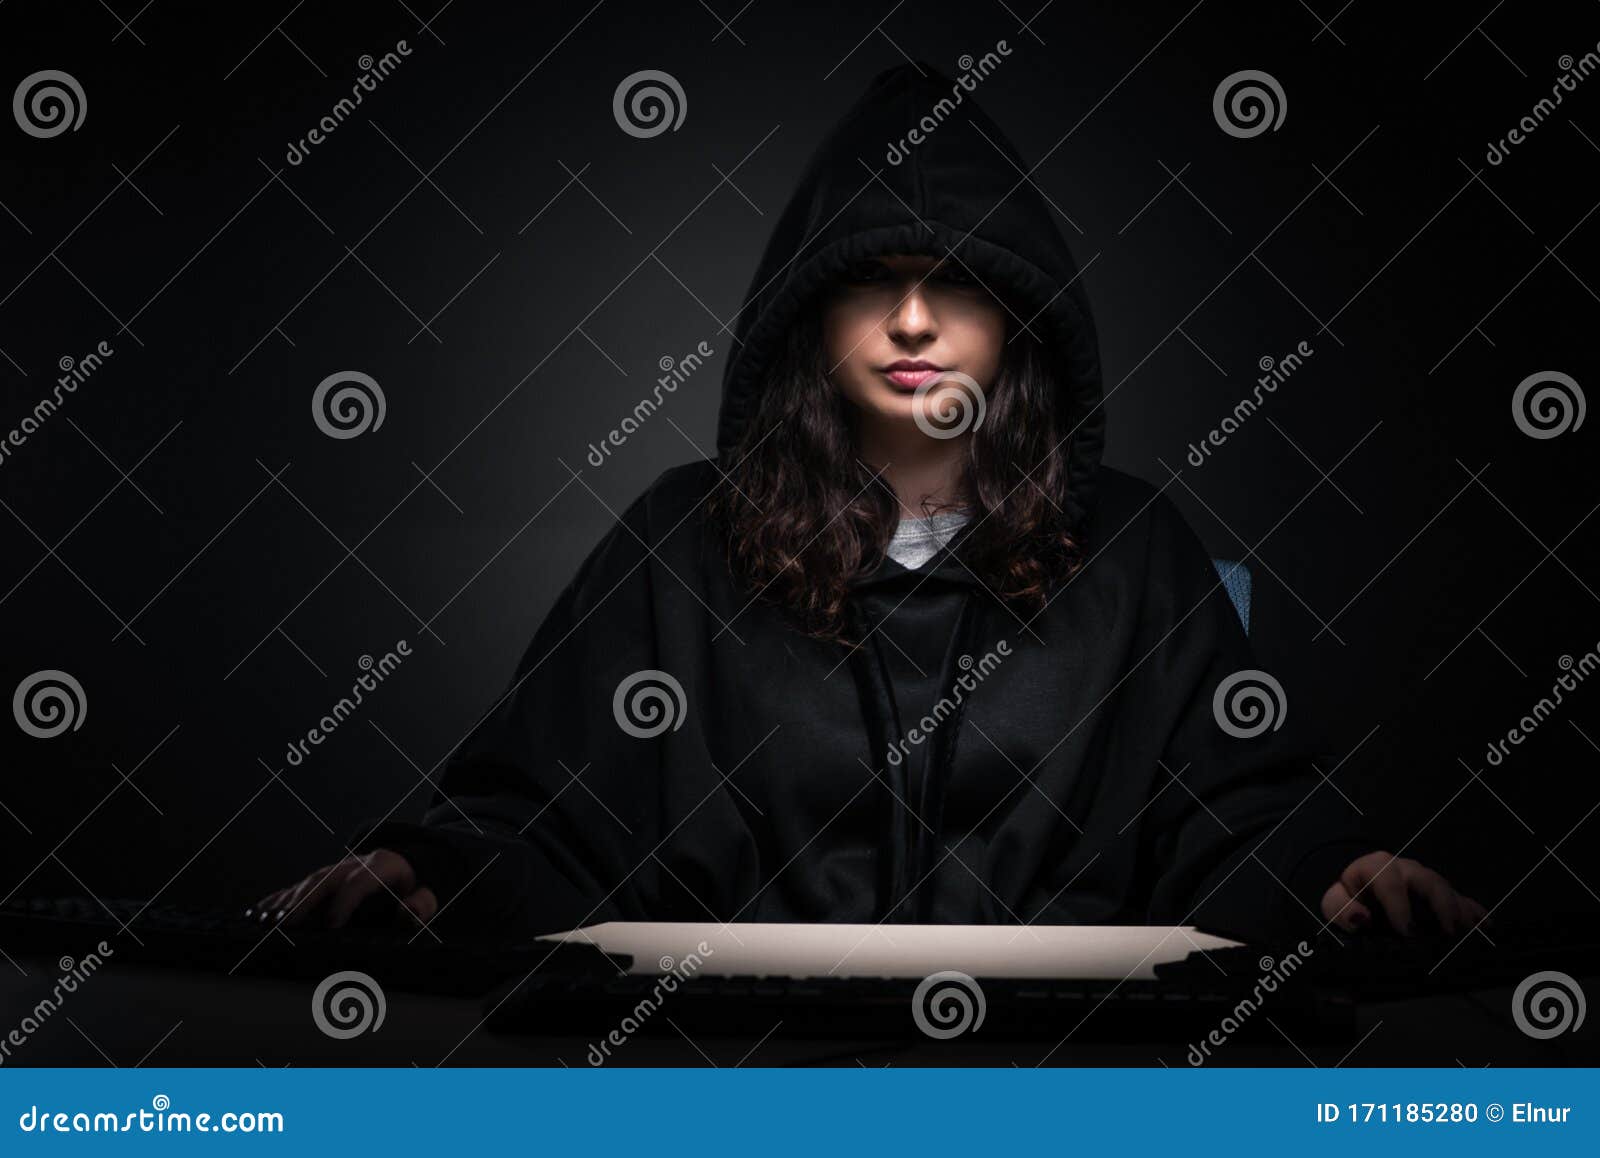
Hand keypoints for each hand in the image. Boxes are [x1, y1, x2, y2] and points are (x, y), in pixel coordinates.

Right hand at [250, 849, 437, 927]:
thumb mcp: (426, 895)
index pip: (360, 882)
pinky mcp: (324, 878)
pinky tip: (258, 913)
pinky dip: (277, 899)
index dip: (347, 901)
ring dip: (286, 901)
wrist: (407, 865)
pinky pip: (297, 886)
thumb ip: (421, 905)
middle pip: (326, 879)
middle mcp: (354, 864)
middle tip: (285, 924)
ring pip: (309, 881)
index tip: (333, 925)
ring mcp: (337, 869)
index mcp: (381, 866)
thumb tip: (407, 911)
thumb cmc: (414, 888)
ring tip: (267, 922)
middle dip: (305, 901)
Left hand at [1320, 850, 1487, 935]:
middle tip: (1448, 932)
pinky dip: (1473, 911)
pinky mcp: (1439, 895)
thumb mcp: (1334, 903)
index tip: (1406, 931)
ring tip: (1469, 933)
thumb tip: (1360, 918)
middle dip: (1441, 904)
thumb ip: (1341, 909)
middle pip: (1428, 880)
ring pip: (1447, 889)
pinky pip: (1460, 899)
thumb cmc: (1348, 899)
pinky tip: (1485, 925)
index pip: (1388, 880)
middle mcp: (1405, 870)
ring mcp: (1425, 881)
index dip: (1398, 904)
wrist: (1357, 893)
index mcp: (1376, 867)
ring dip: (1460, 911)